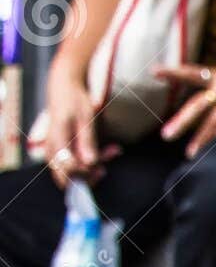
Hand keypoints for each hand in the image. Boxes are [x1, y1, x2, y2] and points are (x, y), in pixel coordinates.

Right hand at [42, 65, 119, 187]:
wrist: (65, 87)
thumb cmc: (74, 100)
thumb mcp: (85, 119)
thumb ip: (87, 142)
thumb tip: (90, 163)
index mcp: (56, 142)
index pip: (68, 171)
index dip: (85, 174)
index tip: (101, 167)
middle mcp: (52, 151)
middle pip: (69, 179)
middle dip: (92, 174)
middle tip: (110, 156)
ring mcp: (55, 152)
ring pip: (74, 173)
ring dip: (95, 167)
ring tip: (113, 150)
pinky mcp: (62, 151)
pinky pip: (76, 165)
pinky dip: (92, 161)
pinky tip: (110, 150)